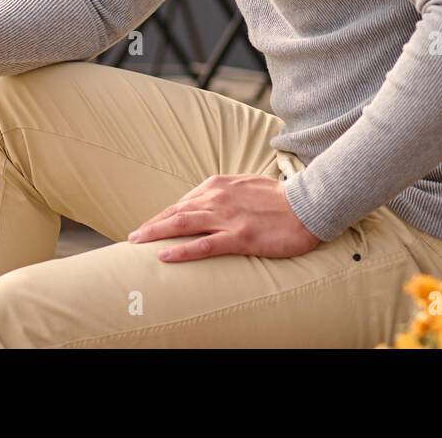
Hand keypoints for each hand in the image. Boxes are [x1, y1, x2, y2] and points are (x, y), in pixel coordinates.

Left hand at [127, 174, 320, 261]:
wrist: (309, 204)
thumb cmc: (281, 198)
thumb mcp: (247, 186)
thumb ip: (225, 192)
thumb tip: (208, 201)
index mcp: (219, 185)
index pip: (183, 202)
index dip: (163, 215)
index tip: (149, 226)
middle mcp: (218, 198)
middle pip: (176, 212)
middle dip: (151, 224)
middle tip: (132, 237)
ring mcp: (227, 218)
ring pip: (182, 225)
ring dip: (155, 234)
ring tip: (136, 244)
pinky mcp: (239, 237)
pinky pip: (203, 245)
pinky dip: (181, 250)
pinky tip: (164, 256)